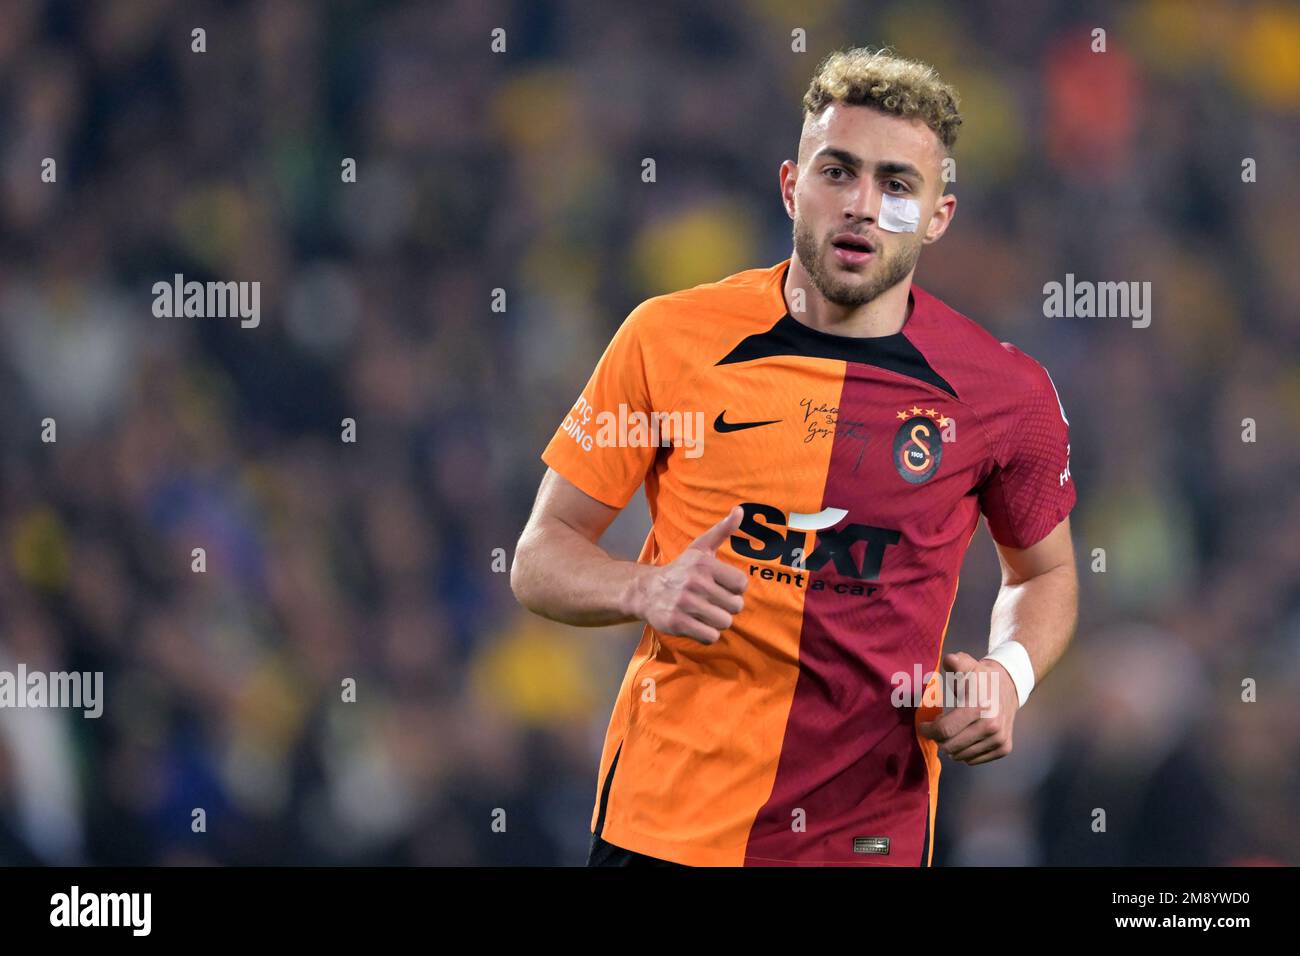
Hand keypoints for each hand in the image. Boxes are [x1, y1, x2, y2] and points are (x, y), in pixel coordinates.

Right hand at [633, 506, 748, 643]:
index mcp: (704, 563)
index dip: (734, 589)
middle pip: (736, 606)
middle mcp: (694, 582)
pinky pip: (710, 637)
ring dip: (717, 621)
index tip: (720, 586)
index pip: (742, 584)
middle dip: (726, 607)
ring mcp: (685, 604)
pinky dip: (707, 634)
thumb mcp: (700, 548)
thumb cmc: (681, 570)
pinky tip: (696, 623)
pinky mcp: (677, 623)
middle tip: (711, 601)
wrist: (646, 591)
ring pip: (725, 623)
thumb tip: (740, 510)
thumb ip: (722, 530)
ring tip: (704, 613)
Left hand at [917, 651, 1018, 764]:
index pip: (945, 729)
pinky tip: (964, 738)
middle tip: (936, 730)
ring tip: (950, 733)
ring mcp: (999, 739)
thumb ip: (955, 662)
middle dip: (938, 739)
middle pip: (951, 746)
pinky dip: (965, 752)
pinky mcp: (1004, 748)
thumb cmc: (980, 677)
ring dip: (951, 747)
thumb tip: (949, 660)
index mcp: (978, 706)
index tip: (924, 726)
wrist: (1009, 686)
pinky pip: (975, 759)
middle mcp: (991, 725)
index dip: (929, 730)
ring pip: (962, 755)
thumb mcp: (967, 665)